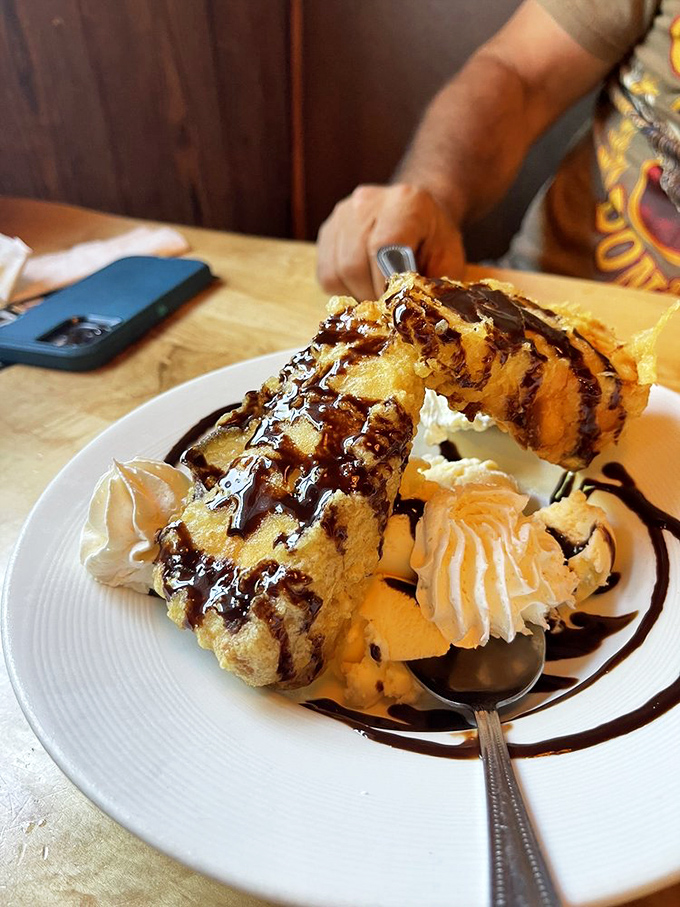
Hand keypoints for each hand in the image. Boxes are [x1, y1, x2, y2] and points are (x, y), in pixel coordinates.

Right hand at [316, 183, 464, 299]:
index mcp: (405, 204)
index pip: (382, 249)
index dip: (384, 285)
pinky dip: (342, 289)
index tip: (395, 306)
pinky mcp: (328, 230)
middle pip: (353, 264)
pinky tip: (362, 284)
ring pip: (335, 272)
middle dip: (370, 295)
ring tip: (376, 294)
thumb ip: (432, 285)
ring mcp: (342, 215)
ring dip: (355, 294)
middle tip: (386, 308)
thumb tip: (412, 316)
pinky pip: (325, 274)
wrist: (417, 213)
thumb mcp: (448, 260)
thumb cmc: (434, 240)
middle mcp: (367, 203)